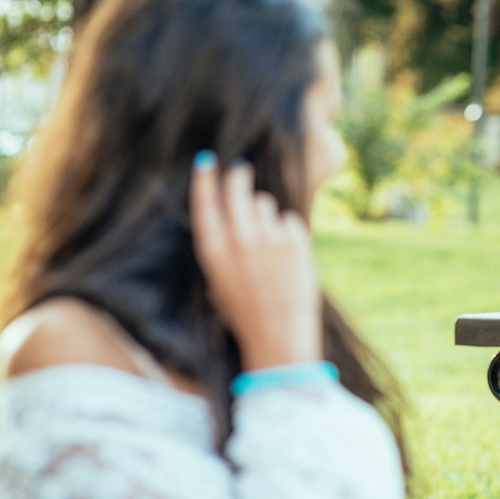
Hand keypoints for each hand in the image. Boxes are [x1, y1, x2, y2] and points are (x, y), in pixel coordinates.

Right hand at [190, 152, 322, 370]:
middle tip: (242, 172)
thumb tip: (233, 215)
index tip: (207, 161)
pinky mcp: (295, 242)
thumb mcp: (219, 282)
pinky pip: (289, 220)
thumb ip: (224, 247)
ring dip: (265, 214)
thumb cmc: (246, 314)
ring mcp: (268, 238)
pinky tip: (287, 255)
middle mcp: (239, 239)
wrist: (278, 336)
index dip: (205, 178)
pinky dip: (288, 231)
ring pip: (265, 204)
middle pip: (237, 189)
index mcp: (213, 251)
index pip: (204, 201)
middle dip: (239, 177)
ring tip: (268, 244)